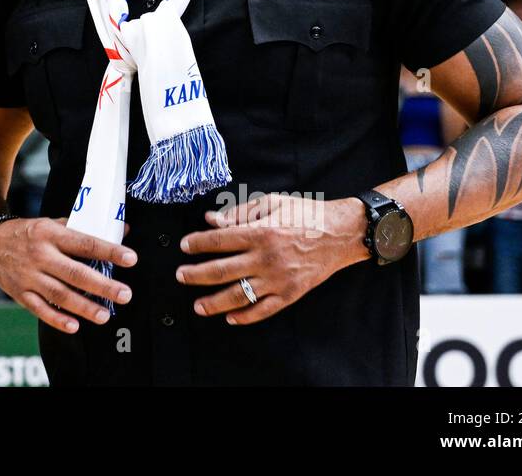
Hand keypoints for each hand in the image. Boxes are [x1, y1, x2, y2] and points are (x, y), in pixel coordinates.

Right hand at [0, 217, 135, 333]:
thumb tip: (123, 231)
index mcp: (51, 234)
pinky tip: (75, 326)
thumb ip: (84, 230)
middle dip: (102, 285)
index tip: (131, 258)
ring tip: (105, 315)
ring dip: (84, 307)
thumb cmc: (28, 234)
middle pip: (75, 273)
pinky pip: (40, 309)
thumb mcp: (53, 224)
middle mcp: (40, 255)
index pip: (85, 243)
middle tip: (125, 294)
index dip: (109, 251)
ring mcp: (29, 276)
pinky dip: (57, 319)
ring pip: (59, 294)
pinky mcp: (20, 293)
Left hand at [177, 194, 365, 325]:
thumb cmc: (306, 214)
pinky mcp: (291, 293)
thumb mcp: (272, 203)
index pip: (219, 240)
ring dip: (215, 302)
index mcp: (261, 232)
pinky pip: (265, 310)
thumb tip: (211, 220)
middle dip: (197, 275)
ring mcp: (279, 279)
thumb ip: (239, 213)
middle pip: (222, 270)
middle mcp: (267, 258)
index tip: (184, 246)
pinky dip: (246, 316)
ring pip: (240, 295)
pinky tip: (230, 318)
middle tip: (180, 276)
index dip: (198, 243)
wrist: (341, 233)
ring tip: (198, 306)